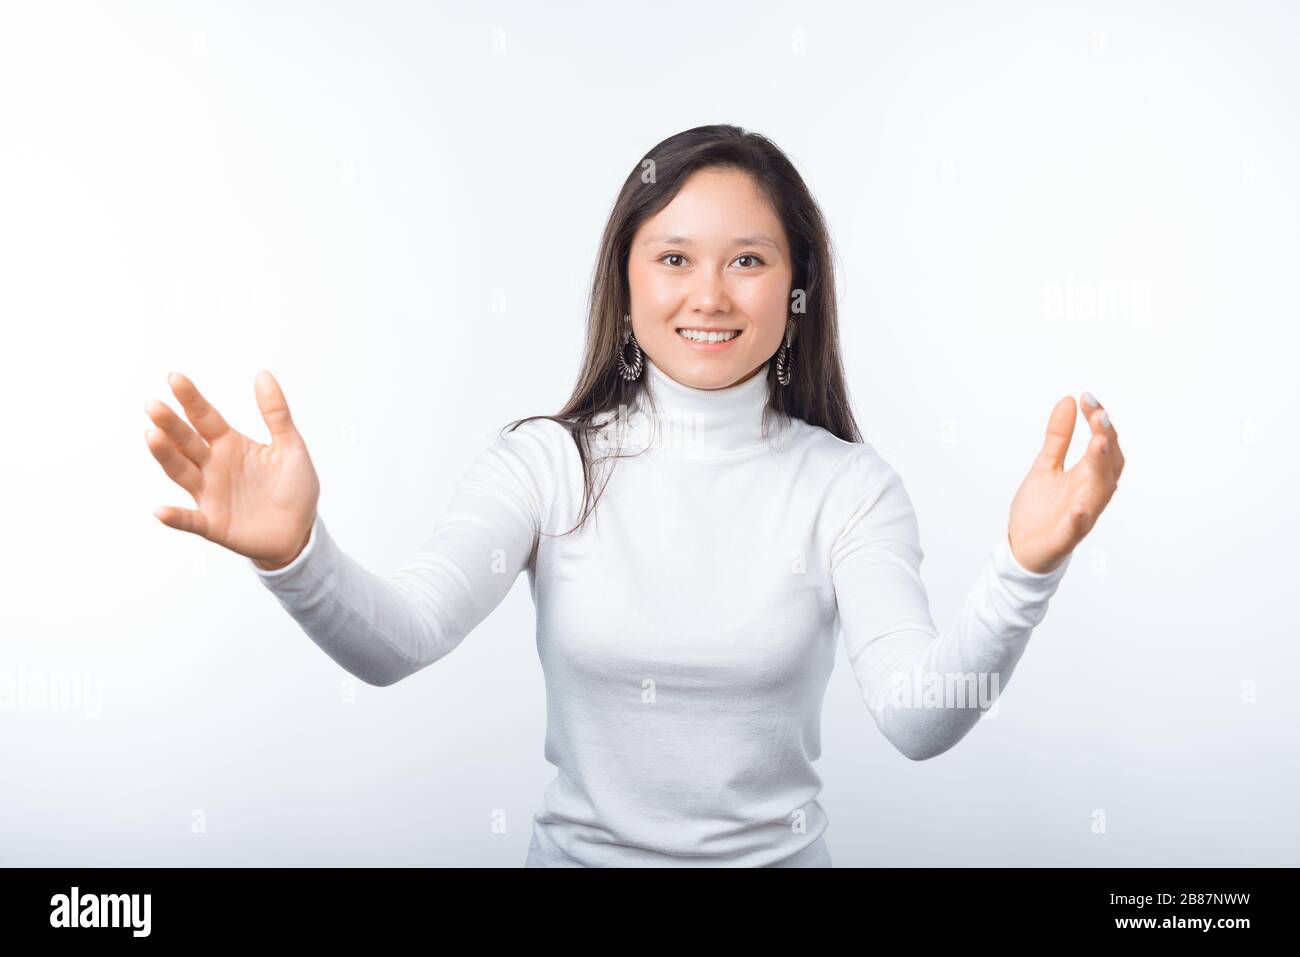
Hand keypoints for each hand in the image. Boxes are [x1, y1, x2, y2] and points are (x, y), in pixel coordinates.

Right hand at [145, 370, 320, 569]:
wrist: (300, 531)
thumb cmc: (295, 487)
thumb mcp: (290, 446)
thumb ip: (276, 413)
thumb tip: (263, 374)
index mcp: (230, 444)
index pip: (205, 417)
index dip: (191, 399)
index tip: (175, 378)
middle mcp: (213, 465)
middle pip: (186, 441)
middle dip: (170, 424)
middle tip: (154, 405)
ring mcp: (210, 494)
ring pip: (181, 472)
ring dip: (165, 456)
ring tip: (152, 436)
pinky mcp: (213, 523)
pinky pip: (190, 520)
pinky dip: (175, 517)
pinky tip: (161, 511)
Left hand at [1007, 392, 1123, 573]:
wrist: (1022, 548)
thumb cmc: (1040, 509)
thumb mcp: (1045, 465)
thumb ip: (1058, 437)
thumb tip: (1068, 401)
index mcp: (1088, 475)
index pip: (1103, 443)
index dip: (1099, 420)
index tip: (1087, 397)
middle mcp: (1091, 493)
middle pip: (1108, 464)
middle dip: (1106, 438)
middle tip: (1100, 413)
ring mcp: (1081, 516)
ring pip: (1100, 492)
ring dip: (1101, 467)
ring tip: (1098, 442)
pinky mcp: (1066, 537)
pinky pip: (1077, 528)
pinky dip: (1080, 518)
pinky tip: (1079, 507)